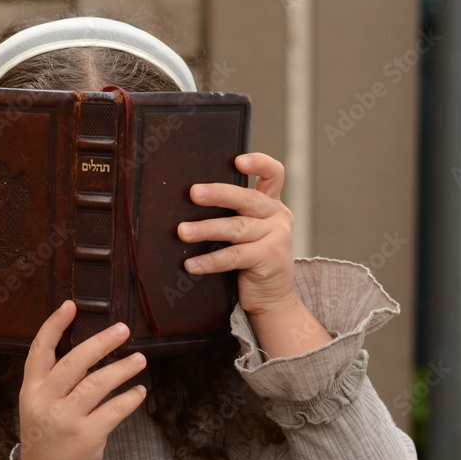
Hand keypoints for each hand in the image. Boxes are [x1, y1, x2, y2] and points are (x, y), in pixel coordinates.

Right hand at [18, 300, 147, 459]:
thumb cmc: (48, 443)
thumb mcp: (40, 408)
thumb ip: (56, 383)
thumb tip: (88, 351)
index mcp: (31, 390)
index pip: (39, 350)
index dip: (54, 325)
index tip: (71, 305)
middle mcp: (45, 402)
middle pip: (73, 361)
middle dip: (101, 342)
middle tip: (123, 330)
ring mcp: (65, 420)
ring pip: (98, 383)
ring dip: (123, 369)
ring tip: (140, 360)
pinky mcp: (86, 437)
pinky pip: (114, 410)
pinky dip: (130, 398)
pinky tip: (139, 391)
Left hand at [177, 152, 297, 314]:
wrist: (272, 299)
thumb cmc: (252, 262)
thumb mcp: (247, 233)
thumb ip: (233, 215)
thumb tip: (189, 203)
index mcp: (271, 204)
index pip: (273, 174)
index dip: (258, 163)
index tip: (237, 160)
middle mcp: (277, 216)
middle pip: (247, 199)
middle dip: (219, 194)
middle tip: (194, 193)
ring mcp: (276, 237)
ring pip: (236, 228)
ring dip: (206, 229)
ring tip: (182, 231)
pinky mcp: (269, 258)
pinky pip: (234, 256)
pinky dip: (210, 261)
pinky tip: (191, 264)